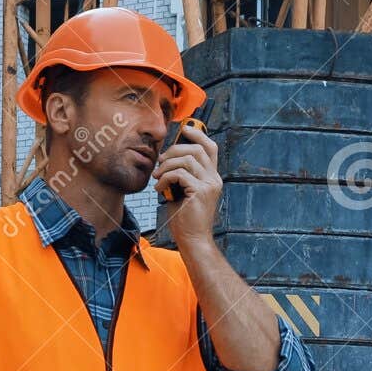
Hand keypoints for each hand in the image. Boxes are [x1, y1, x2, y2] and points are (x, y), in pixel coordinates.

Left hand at [153, 123, 221, 247]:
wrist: (193, 240)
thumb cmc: (185, 219)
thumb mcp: (183, 191)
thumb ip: (182, 175)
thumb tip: (167, 159)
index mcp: (212, 177)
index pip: (210, 147)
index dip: (197, 134)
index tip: (183, 130)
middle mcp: (214, 179)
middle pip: (197, 148)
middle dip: (174, 150)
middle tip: (160, 162)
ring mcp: (209, 184)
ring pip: (187, 159)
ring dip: (167, 165)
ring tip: (157, 177)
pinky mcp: (200, 192)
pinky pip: (179, 173)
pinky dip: (165, 178)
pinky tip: (159, 189)